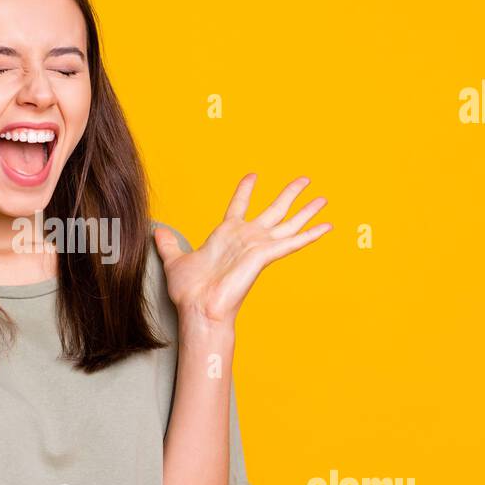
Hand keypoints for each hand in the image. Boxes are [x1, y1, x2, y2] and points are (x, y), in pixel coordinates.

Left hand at [153, 174, 330, 329]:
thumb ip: (169, 244)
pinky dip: (310, 234)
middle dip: (289, 195)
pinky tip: (327, 226)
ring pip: (288, 223)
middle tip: (305, 179)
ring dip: (306, 211)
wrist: (199, 308)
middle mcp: (246, 239)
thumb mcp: (174, 260)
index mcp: (226, 235)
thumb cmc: (189, 291)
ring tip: (323, 199)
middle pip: (273, 210)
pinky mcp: (265, 256)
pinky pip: (292, 242)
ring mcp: (258, 247)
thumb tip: (157, 231)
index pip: (239, 205)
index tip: (253, 175)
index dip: (245, 190)